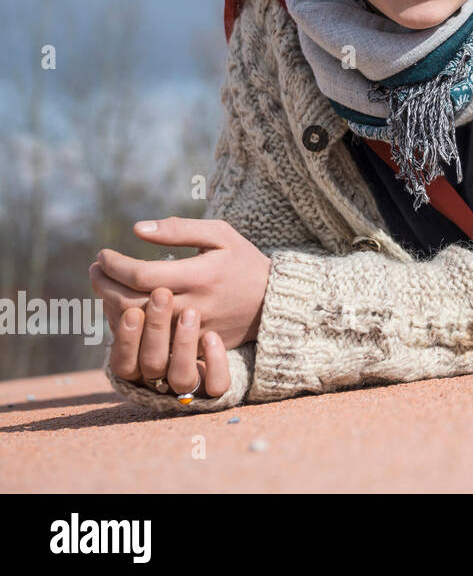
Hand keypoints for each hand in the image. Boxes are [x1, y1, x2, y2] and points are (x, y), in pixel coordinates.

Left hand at [90, 217, 271, 350]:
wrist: (272, 302)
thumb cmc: (243, 261)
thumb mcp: (220, 234)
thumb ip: (180, 228)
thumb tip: (137, 229)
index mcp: (201, 275)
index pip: (141, 275)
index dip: (114, 265)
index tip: (103, 255)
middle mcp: (195, 306)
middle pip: (132, 303)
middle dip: (104, 285)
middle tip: (95, 270)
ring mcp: (193, 331)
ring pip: (137, 326)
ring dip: (110, 305)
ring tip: (104, 285)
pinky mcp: (192, 347)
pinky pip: (149, 341)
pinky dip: (129, 325)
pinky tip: (122, 307)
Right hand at [107, 288, 230, 398]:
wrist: (237, 323)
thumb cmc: (192, 301)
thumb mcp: (165, 295)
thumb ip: (141, 285)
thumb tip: (119, 252)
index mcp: (143, 358)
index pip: (122, 359)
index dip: (122, 335)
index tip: (134, 298)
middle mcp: (164, 374)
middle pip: (149, 365)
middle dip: (152, 330)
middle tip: (162, 294)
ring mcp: (192, 378)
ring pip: (181, 378)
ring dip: (183, 346)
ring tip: (190, 312)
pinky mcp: (219, 380)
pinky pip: (217, 383)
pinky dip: (215, 363)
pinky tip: (213, 336)